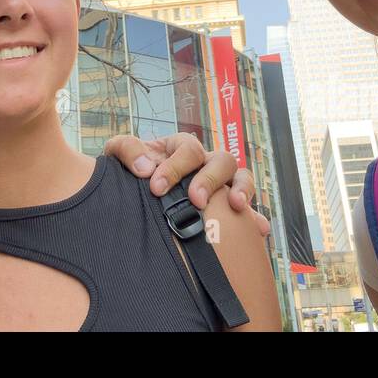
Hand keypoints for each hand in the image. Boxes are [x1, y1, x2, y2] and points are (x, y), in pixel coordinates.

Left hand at [104, 132, 269, 236]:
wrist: (132, 193)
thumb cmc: (129, 170)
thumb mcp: (119, 153)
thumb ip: (127, 150)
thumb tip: (144, 167)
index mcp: (180, 147)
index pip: (188, 149)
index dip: (175, 166)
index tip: (157, 187)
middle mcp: (204, 162)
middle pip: (221, 159)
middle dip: (209, 179)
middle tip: (195, 199)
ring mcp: (218, 183)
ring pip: (240, 176)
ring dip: (241, 189)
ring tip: (235, 205)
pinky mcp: (226, 207)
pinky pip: (248, 209)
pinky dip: (255, 217)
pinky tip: (258, 230)